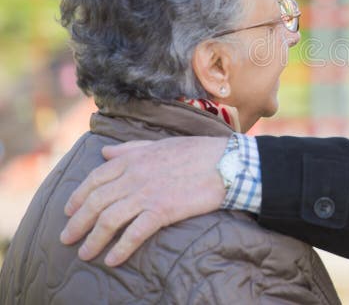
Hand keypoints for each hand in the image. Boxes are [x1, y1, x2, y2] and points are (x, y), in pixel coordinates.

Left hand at [60, 136, 227, 265]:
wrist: (226, 162)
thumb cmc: (197, 152)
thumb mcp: (160, 144)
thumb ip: (130, 149)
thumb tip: (105, 152)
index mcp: (133, 159)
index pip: (95, 179)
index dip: (78, 197)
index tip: (68, 212)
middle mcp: (135, 176)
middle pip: (96, 202)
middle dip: (77, 223)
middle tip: (66, 239)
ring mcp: (148, 193)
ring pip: (110, 219)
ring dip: (94, 239)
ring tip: (86, 254)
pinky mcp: (163, 210)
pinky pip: (135, 233)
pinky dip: (121, 248)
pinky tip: (113, 260)